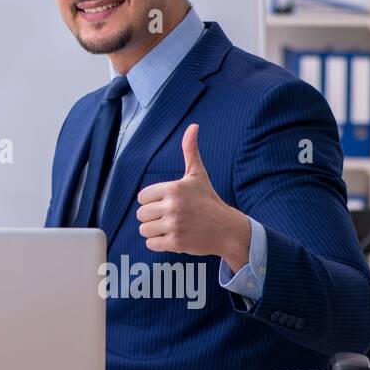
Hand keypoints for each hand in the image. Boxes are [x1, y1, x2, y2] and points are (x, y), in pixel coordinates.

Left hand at [135, 123, 251, 271]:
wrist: (228, 229)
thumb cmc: (209, 201)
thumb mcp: (198, 175)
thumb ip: (190, 151)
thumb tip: (193, 126)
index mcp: (173, 188)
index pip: (142, 197)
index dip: (151, 201)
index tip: (166, 203)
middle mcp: (172, 206)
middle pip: (141, 214)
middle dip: (152, 217)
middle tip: (168, 217)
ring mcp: (174, 225)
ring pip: (144, 230)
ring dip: (154, 231)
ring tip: (170, 227)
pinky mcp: (176, 242)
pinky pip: (150, 244)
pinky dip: (158, 243)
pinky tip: (171, 237)